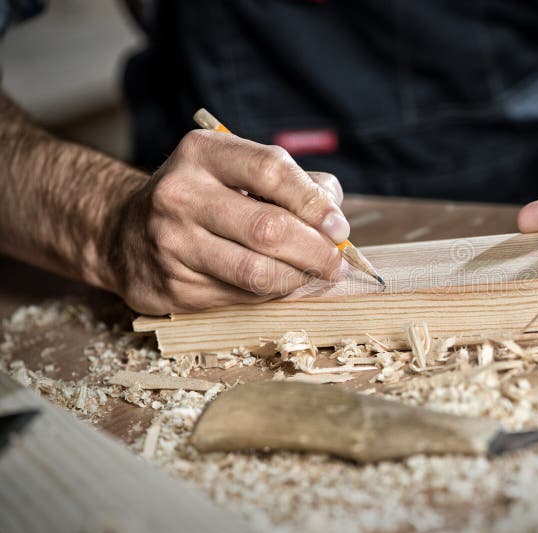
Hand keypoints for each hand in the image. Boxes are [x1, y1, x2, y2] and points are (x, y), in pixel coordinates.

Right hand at [107, 130, 348, 313]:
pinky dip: (270, 293)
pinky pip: (240, 296)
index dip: (313, 201)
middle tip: (336, 262)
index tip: (338, 226)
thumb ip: (290, 182)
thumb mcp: (235, 169)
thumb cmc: (200, 198)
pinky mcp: (173, 286)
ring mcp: (172, 243)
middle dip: (316, 250)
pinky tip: (275, 284)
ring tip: (313, 274)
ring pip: (257, 271)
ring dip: (297, 278)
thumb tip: (334, 214)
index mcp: (203, 154)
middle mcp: (181, 195)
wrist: (121, 232)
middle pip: (269, 228)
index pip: (271, 170)